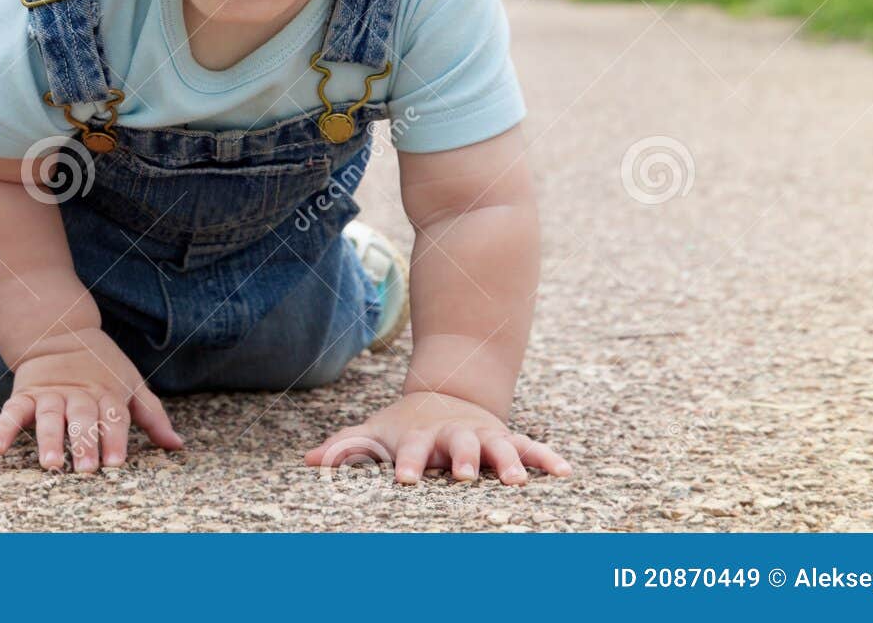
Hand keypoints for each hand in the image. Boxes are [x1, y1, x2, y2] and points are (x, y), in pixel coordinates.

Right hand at [0, 327, 183, 471]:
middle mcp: (79, 395)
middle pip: (82, 419)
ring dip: (49, 440)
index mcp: (107, 393)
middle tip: (85, 468)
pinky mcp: (25, 395)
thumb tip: (178, 445)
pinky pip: (12, 412)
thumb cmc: (103, 369)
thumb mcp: (131, 384)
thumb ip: (152, 416)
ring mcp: (50, 395)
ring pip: (50, 417)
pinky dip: (3, 430)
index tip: (115, 462)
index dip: (115, 439)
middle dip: (84, 443)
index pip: (113, 417)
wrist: (62, 332)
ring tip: (49, 463)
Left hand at [302, 391, 571, 484]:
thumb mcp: (376, 431)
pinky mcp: (506, 437)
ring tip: (516, 480)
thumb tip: (308, 460)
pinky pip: (530, 446)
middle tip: (464, 475)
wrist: (447, 392)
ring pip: (498, 445)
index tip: (404, 479)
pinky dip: (546, 457)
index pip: (411, 449)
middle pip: (458, 444)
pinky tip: (564, 472)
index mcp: (420, 435)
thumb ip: (346, 446)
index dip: (407, 462)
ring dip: (507, 461)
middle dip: (462, 459)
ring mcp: (482, 434)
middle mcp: (453, 434)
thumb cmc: (406, 425)